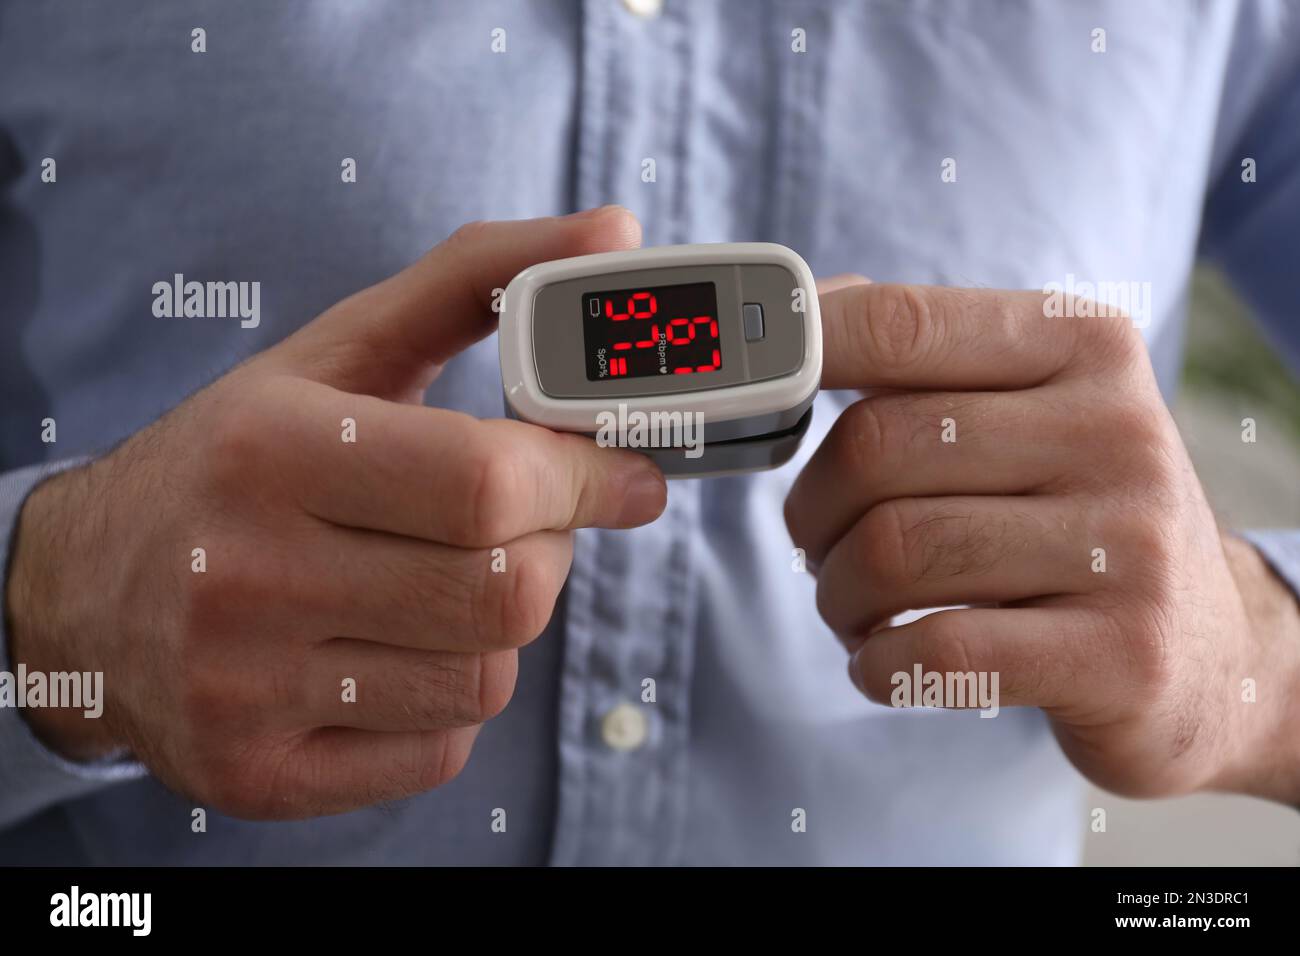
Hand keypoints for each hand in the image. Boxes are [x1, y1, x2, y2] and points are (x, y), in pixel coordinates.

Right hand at [5, 206, 666, 818]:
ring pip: (484, 676)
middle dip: (550, 551)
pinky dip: (452, 698)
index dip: (587, 479)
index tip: (629, 475)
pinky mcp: (257, 773)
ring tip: (444, 581)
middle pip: (505, 592)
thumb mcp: (337, 354)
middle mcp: (244, 576)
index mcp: (270, 449)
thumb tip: (614, 233)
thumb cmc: (239, 459)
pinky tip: (398, 652)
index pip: (488, 485)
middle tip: (526, 524)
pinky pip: (441, 749)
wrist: (89, 590)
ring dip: (500, 625)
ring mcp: (244, 689)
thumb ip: (476, 282)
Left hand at [785, 279, 1299, 801]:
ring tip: (854, 608)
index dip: (796, 355)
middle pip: (876, 447)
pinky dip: (876, 664)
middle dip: (811, 512)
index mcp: (1082, 346)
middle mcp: (1115, 429)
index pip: (900, 325)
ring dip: (836, 594)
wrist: (1206, 650)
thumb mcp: (1028, 409)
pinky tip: (883, 661)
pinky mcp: (1120, 651)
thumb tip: (811, 303)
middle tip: (818, 545)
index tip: (755, 397)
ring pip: (894, 551)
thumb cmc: (1074, 515)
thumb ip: (922, 356)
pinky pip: (936, 649)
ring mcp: (1128, 544)